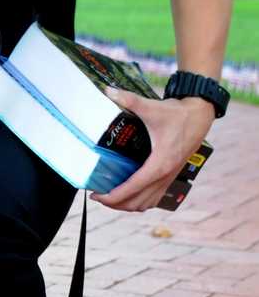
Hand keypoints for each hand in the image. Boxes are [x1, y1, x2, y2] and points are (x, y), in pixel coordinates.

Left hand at [92, 87, 214, 212]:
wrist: (200, 115)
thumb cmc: (177, 114)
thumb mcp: (152, 107)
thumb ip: (129, 100)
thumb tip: (108, 91)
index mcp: (159, 164)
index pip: (132, 189)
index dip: (112, 196)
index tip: (97, 195)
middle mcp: (165, 175)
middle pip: (137, 202)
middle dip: (115, 204)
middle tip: (99, 195)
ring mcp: (170, 178)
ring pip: (146, 203)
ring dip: (128, 205)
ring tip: (111, 197)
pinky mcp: (172, 176)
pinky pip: (155, 198)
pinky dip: (141, 201)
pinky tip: (130, 194)